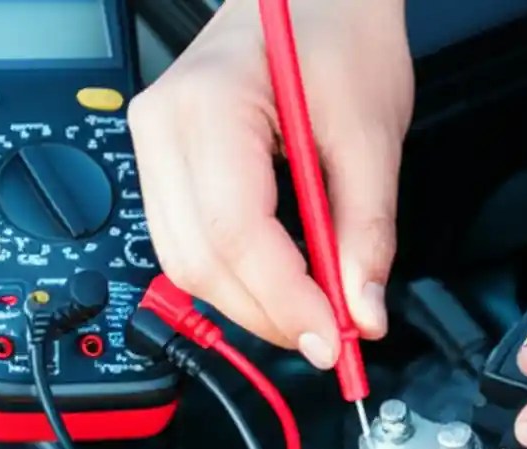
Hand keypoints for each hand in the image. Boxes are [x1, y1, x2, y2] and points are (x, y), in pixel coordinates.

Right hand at [129, 0, 412, 367]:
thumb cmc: (339, 34)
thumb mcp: (371, 134)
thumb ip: (367, 230)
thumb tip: (364, 311)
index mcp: (211, 104)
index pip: (235, 231)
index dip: (285, 299)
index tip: (333, 337)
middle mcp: (164, 125)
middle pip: (198, 258)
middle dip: (268, 313)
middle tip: (331, 336)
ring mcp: (155, 143)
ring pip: (185, 260)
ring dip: (251, 302)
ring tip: (314, 312)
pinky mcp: (167, 161)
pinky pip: (188, 240)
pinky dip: (237, 274)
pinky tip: (284, 281)